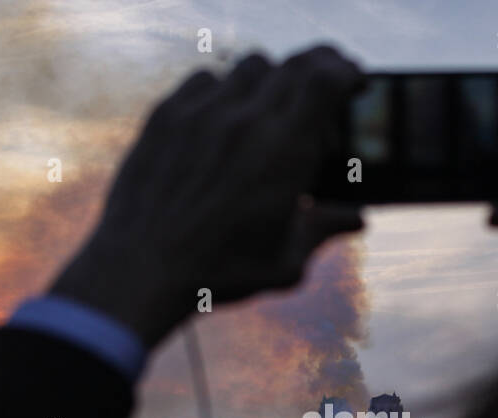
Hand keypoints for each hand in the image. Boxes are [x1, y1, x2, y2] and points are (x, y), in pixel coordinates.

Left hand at [51, 46, 364, 347]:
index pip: (326, 81)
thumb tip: (356, 218)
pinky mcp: (167, 115)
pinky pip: (205, 79)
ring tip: (271, 108)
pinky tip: (224, 118)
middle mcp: (245, 122)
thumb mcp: (284, 261)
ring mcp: (202, 113)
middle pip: (294, 64)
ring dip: (271, 80)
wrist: (140, 270)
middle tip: (324, 88)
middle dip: (319, 69)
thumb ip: (323, 230)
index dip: (346, 72)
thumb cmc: (218, 273)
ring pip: (251, 66)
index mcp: (284, 154)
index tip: (354, 81)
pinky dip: (224, 89)